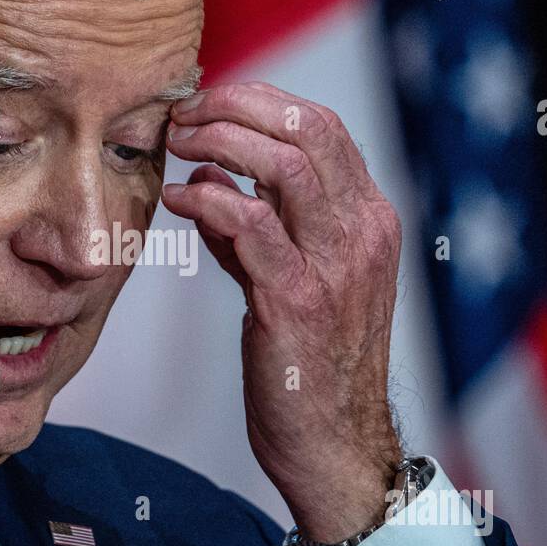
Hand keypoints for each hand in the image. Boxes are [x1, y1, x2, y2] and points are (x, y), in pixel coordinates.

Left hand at [162, 82, 403, 541]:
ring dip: (219, 141)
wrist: (333, 443)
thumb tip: (208, 183)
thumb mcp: (296, 281)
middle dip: (236, 105)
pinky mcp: (297, 300)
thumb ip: (259, 230)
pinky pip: (250, 224)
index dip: (260, 101)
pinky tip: (179, 199)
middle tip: (184, 115)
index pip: (323, 126)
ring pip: (285, 164)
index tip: (209, 103)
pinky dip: (207, 198)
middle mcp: (361, 232)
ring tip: (178, 146)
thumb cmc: (310, 365)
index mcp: (368, 219)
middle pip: (308, 128)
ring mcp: (334, 265)